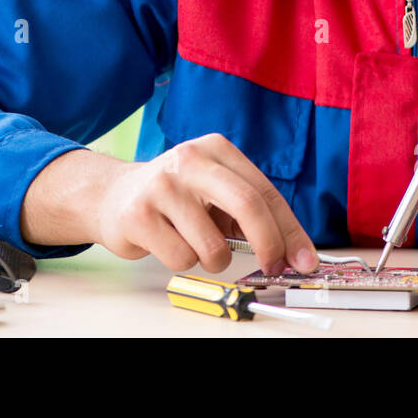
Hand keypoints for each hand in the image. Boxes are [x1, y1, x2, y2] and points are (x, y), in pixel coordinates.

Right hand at [95, 133, 318, 275]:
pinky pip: (181, 258)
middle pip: (247, 205)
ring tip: (193, 243)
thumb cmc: (176, 198)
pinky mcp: (138, 214)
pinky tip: (166, 242)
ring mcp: (161, 186)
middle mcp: (189, 160)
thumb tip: (292, 253)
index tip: (304, 260)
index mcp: (216, 149)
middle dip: (269, 245)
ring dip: (213, 260)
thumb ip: (249, 213)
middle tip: (273, 268)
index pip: (265, 192)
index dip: (290, 231)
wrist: (113, 195)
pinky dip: (182, 261)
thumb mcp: (214, 191)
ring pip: (213, 246)